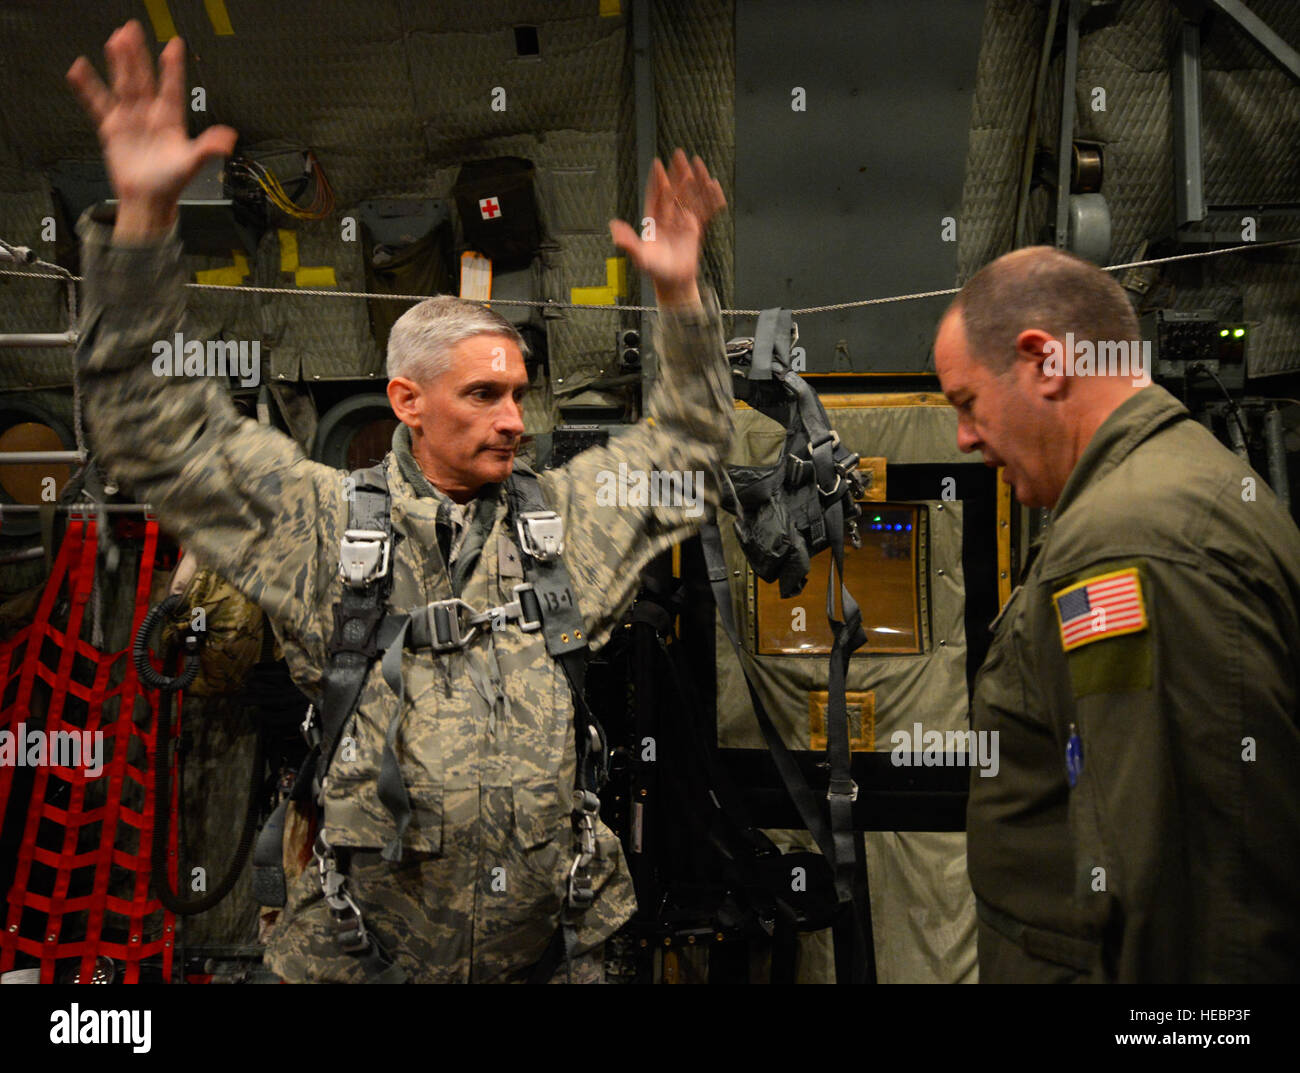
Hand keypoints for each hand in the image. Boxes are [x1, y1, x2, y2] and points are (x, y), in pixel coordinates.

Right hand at [66, 20, 236, 237]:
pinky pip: (97, 103)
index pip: (172, 88)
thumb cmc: (171, 184)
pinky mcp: (112, 128)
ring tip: (114, 41)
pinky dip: (87, 88)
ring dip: (118, 64)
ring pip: (123, 85)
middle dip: (139, 56)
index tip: (175, 44)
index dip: (173, 68)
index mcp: (171, 120)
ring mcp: (130, 119)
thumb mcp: (192, 164)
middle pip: (144, 79)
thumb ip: (209, 148)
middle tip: (132, 30)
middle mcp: (150, 115)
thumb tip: (230, 138)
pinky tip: (79, 69)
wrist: (148, 200)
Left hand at [609, 149, 725, 305]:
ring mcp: (683, 221)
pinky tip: (714, 185)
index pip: (656, 196)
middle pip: (674, 190)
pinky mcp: (696, 229)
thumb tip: (613, 228)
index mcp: (653, 221)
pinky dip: (710, 199)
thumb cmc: (655, 270)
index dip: (656, 180)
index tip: (658, 163)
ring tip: (698, 162)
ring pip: (690, 196)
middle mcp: (668, 218)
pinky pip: (705, 211)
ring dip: (694, 180)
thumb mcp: (640, 257)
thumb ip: (628, 242)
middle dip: (677, 173)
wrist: (674, 282)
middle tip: (680, 154)